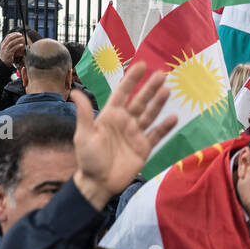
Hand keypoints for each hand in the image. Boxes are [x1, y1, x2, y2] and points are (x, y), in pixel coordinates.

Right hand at [0, 30, 26, 66]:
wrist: (3, 64)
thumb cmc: (6, 56)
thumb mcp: (6, 49)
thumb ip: (9, 45)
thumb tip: (14, 40)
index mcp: (3, 44)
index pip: (8, 36)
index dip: (13, 34)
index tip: (18, 33)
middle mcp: (4, 46)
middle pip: (10, 38)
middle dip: (16, 35)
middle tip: (20, 34)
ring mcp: (6, 49)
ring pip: (12, 42)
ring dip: (17, 39)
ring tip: (22, 38)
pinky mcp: (9, 53)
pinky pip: (14, 48)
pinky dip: (18, 46)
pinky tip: (21, 45)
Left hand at [71, 62, 175, 208]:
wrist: (98, 183)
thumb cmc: (88, 159)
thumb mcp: (84, 135)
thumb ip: (84, 114)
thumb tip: (75, 92)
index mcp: (110, 115)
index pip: (123, 93)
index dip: (132, 79)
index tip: (142, 65)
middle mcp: (125, 121)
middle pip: (140, 101)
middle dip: (150, 87)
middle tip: (163, 74)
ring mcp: (135, 134)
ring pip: (149, 115)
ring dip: (158, 103)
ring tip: (168, 90)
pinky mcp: (144, 148)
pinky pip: (156, 135)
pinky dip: (165, 127)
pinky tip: (173, 118)